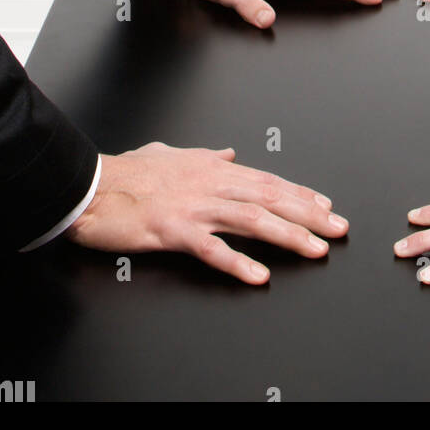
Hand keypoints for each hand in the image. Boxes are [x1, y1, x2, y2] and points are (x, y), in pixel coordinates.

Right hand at [63, 142, 347, 281]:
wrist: (91, 185)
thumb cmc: (128, 172)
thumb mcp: (172, 153)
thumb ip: (205, 155)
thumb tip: (229, 153)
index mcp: (212, 168)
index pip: (267, 180)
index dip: (300, 193)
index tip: (325, 206)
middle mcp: (210, 184)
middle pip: (270, 198)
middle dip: (309, 215)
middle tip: (338, 229)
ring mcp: (194, 207)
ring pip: (252, 220)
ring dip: (288, 235)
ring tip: (316, 250)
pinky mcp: (173, 230)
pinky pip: (211, 249)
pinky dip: (237, 263)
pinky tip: (259, 276)